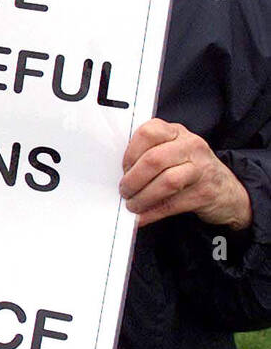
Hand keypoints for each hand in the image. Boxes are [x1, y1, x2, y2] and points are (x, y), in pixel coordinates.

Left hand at [120, 118, 251, 229]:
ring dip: (143, 197)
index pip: (148, 133)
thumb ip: (149, 155)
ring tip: (133, 205)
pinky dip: (153, 212)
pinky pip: (173, 204)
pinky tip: (142, 217)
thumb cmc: (190, 169)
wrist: (228, 191)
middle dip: (133, 179)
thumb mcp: (172, 153)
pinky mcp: (205, 192)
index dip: (130, 153)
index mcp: (176, 132)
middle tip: (124, 191)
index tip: (122, 169)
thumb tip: (119, 175)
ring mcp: (201, 168)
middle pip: (154, 159)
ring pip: (166, 181)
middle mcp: (191, 145)